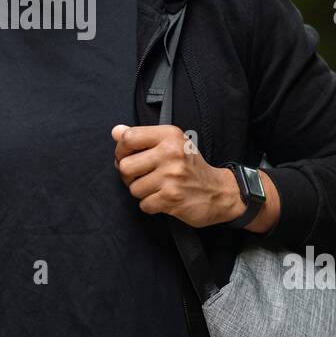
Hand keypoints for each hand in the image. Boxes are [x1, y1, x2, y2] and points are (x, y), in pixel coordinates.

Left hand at [111, 123, 242, 228]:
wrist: (219, 192)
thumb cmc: (191, 167)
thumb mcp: (172, 143)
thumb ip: (143, 137)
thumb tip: (116, 131)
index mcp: (170, 135)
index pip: (129, 138)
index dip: (121, 150)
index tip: (127, 156)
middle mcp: (171, 153)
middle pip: (125, 166)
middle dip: (128, 175)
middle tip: (141, 176)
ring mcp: (171, 177)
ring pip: (133, 188)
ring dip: (141, 191)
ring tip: (156, 187)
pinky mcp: (171, 198)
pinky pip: (144, 204)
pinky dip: (150, 204)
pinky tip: (162, 198)